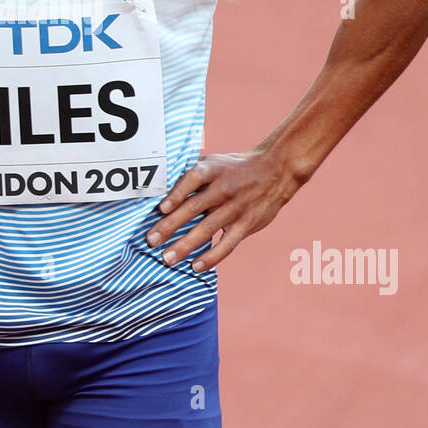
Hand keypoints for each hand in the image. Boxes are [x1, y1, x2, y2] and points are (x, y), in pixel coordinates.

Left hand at [146, 148, 299, 271]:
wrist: (276, 169)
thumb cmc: (235, 167)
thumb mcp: (215, 161)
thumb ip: (192, 172)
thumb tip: (162, 183)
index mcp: (213, 170)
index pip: (192, 180)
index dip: (176, 194)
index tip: (161, 208)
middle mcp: (223, 188)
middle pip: (193, 208)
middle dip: (170, 226)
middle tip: (151, 240)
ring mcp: (235, 208)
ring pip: (207, 229)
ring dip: (185, 245)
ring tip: (167, 258)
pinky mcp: (246, 224)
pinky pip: (226, 244)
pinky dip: (211, 256)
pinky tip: (195, 266)